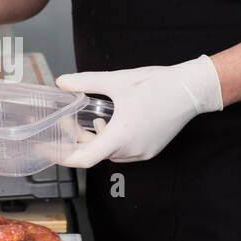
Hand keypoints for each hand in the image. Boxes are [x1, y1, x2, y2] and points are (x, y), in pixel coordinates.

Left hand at [56, 56, 222, 165]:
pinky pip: (122, 151)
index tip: (48, 149)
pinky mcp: (149, 149)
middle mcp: (131, 150)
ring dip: (94, 139)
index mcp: (120, 136)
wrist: (192, 89)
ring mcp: (142, 152)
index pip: (83, 159)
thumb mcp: (116, 81)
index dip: (62, 156)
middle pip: (93, 153)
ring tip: (90, 118)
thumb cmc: (158, 85)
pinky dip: (110, 140)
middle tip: (66, 119)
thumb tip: (62, 81)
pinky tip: (109, 122)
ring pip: (107, 153)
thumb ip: (85, 82)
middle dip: (76, 138)